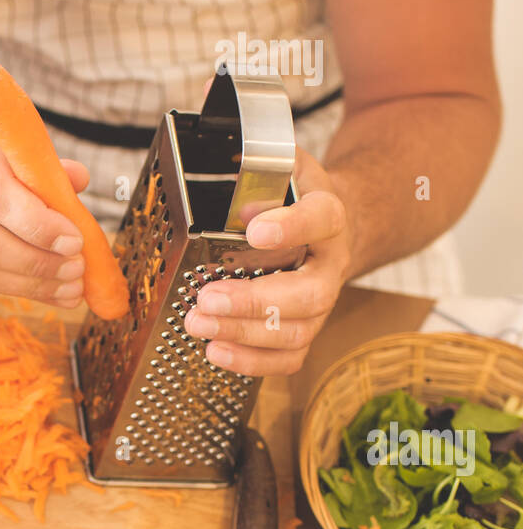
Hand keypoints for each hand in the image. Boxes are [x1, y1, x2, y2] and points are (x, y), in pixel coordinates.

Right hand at [0, 107, 89, 306]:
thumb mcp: (13, 140)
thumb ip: (45, 163)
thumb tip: (79, 182)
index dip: (38, 226)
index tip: (75, 242)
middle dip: (37, 264)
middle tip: (77, 271)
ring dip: (29, 285)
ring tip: (69, 288)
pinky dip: (15, 288)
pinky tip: (47, 290)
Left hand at [183, 149, 351, 375]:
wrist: (329, 229)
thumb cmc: (297, 198)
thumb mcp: (287, 167)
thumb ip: (264, 166)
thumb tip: (232, 174)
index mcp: (330, 217)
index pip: (321, 219)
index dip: (292, 227)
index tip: (255, 230)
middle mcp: (331, 266)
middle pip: (308, 294)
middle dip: (254, 302)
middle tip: (208, 298)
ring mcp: (321, 305)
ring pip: (295, 332)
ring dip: (243, 334)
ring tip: (198, 324)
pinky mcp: (305, 331)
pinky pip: (288, 359)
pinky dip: (251, 362)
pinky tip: (215, 351)